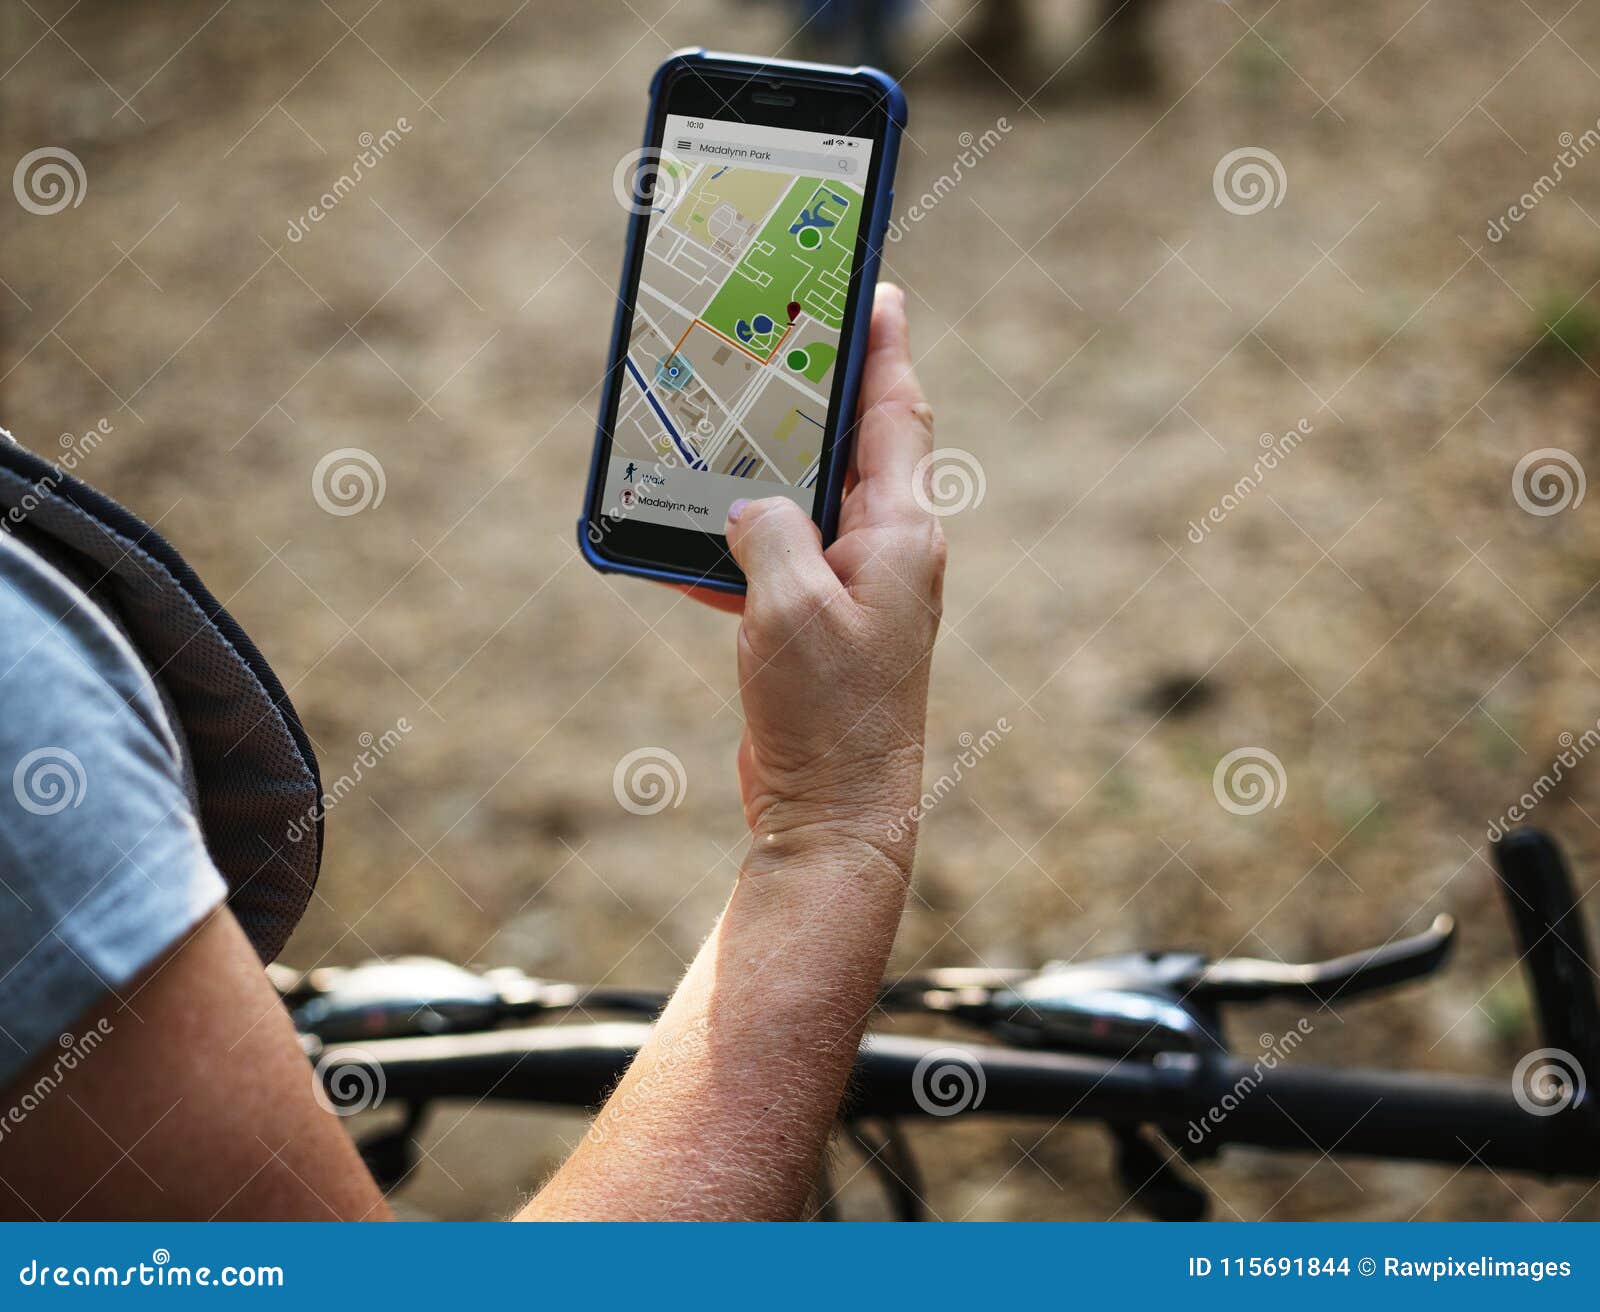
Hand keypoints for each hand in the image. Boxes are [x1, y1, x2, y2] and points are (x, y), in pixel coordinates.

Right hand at [693, 284, 945, 876]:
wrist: (834, 818)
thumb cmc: (829, 716)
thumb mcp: (790, 606)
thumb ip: (770, 532)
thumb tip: (753, 507)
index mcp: (900, 534)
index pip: (896, 415)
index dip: (883, 348)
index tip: (874, 290)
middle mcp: (888, 555)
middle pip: (854, 449)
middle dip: (818, 397)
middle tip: (783, 340)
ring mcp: (855, 593)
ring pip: (808, 504)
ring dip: (766, 472)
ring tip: (723, 429)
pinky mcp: (821, 630)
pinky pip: (777, 565)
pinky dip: (736, 551)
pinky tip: (684, 547)